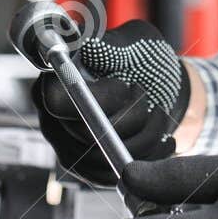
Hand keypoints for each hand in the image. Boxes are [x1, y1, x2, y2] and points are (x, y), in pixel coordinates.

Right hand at [30, 19, 189, 185]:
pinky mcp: (90, 171)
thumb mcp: (133, 42)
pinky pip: (117, 176)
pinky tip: (165, 141)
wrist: (158, 89)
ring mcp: (69, 150)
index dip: (99, 98)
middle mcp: (53, 120)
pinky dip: (148, 159)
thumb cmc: (141, 60)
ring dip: (143, 138)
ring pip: (105, 158)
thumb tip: (86, 44)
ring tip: (160, 116)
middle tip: (149, 99)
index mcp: (52, 83)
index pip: (58, 100)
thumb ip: (112, 46)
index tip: (128, 85)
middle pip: (85, 134)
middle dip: (129, 118)